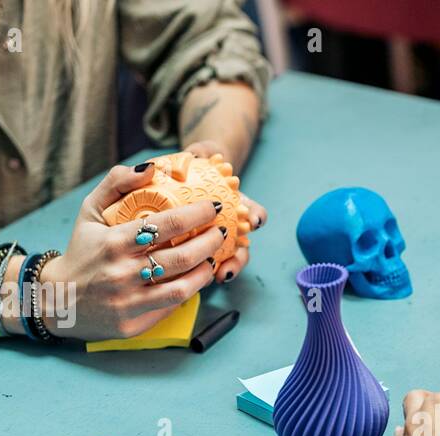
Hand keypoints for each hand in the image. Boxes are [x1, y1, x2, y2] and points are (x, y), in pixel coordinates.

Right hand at [40, 164, 221, 339]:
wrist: (57, 300)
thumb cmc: (82, 250)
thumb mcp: (90, 211)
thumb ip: (117, 183)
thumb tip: (152, 168)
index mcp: (113, 242)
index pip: (168, 224)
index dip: (198, 214)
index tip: (214, 206)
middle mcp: (122, 273)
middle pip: (182, 256)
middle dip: (210, 241)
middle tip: (221, 231)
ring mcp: (128, 302)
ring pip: (183, 287)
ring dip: (205, 269)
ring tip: (213, 255)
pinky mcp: (133, 324)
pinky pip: (171, 306)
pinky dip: (189, 290)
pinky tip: (196, 277)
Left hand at [182, 141, 268, 284]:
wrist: (184, 173)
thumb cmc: (194, 162)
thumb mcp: (198, 154)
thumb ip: (196, 154)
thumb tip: (189, 161)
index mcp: (236, 204)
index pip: (254, 212)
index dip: (255, 216)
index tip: (253, 220)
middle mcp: (232, 226)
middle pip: (243, 246)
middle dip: (239, 258)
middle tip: (232, 263)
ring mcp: (218, 241)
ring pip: (228, 261)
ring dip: (226, 270)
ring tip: (220, 276)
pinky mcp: (199, 251)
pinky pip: (206, 267)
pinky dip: (204, 274)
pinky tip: (199, 279)